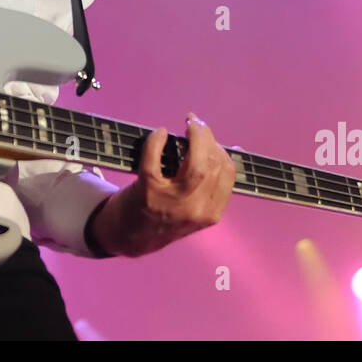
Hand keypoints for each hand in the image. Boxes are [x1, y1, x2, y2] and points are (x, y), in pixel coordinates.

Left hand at [91, 113, 235, 257]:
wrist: (128, 238)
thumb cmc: (162, 215)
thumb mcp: (194, 207)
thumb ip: (211, 183)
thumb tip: (234, 149)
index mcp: (210, 213)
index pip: (227, 173)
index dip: (221, 148)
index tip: (210, 136)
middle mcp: (194, 210)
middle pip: (212, 166)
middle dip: (207, 138)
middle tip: (196, 124)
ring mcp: (171, 202)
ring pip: (195, 166)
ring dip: (194, 138)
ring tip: (188, 124)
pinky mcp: (147, 193)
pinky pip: (154, 161)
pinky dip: (156, 142)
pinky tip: (160, 133)